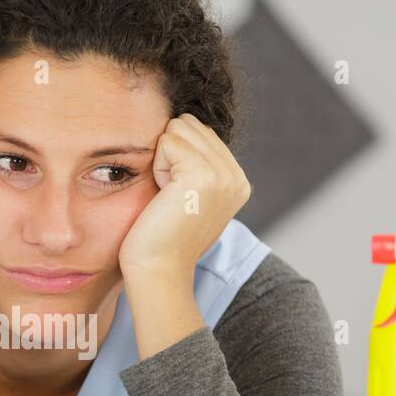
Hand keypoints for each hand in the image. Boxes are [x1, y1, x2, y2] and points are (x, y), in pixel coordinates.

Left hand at [118, 113, 251, 281]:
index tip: (177, 196)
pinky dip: (156, 166)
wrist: (158, 270)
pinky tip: (163, 196)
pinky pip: (167, 142)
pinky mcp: (203, 175)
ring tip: (168, 195)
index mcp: (238, 181)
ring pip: (179, 129)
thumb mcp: (192, 199)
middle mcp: (237, 176)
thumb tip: (184, 127)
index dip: (176, 157)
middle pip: (190, 124)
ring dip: (162, 159)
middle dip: (170, 154)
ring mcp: (223, 175)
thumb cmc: (163, 238)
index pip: (200, 132)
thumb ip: (200, 167)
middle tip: (170, 195)